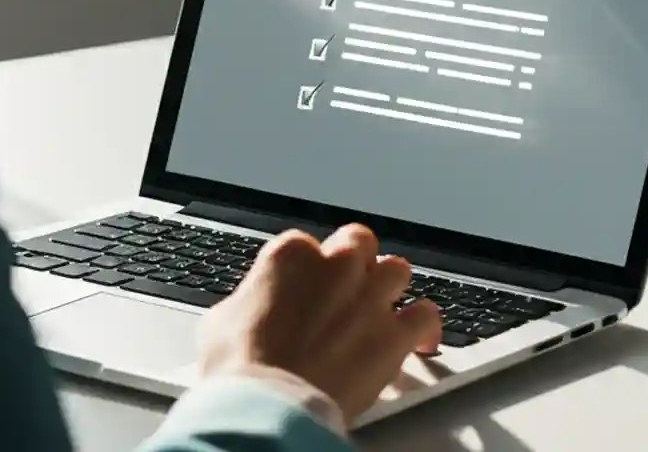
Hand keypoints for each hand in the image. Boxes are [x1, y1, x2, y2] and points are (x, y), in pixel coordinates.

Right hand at [198, 224, 441, 421]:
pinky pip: (425, 316)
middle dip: (355, 262)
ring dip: (390, 286)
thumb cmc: (239, 367)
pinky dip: (425, 326)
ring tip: (382, 307)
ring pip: (397, 269)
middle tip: (347, 287)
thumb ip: (249, 300)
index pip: (305, 244)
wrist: (267, 405)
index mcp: (291, 255)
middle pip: (358, 243)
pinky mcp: (393, 335)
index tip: (304, 288)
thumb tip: (251, 307)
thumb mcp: (222, 320)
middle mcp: (336, 267)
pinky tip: (420, 339)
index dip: (306, 269)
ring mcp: (369, 298)